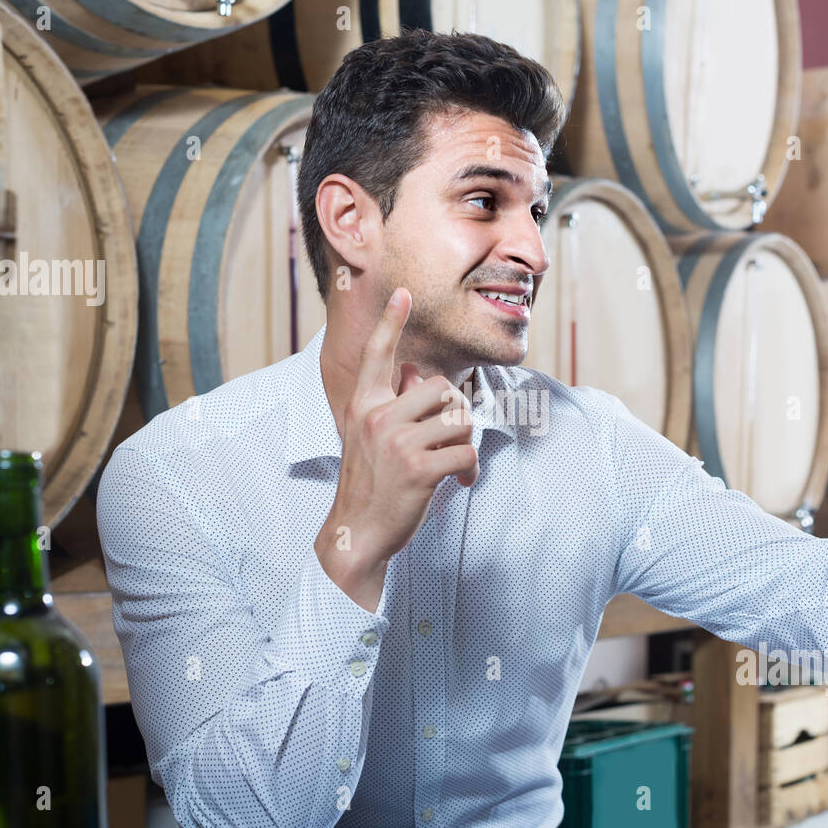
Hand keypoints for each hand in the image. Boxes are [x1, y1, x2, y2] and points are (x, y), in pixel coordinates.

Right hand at [314, 287, 478, 610]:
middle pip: (443, 388)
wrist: (357, 533)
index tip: (404, 293)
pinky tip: (459, 481)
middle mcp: (378, 417)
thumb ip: (392, 406)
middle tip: (451, 439)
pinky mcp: (418, 470)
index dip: (390, 323)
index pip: (378, 355)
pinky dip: (470, 469)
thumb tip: (418, 375)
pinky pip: (466, 452)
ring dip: (466, 442)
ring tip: (455, 463)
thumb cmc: (370, 485)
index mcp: (363, 406)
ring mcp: (397, 443)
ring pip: (460, 418)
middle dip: (457, 412)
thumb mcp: (369, 438)